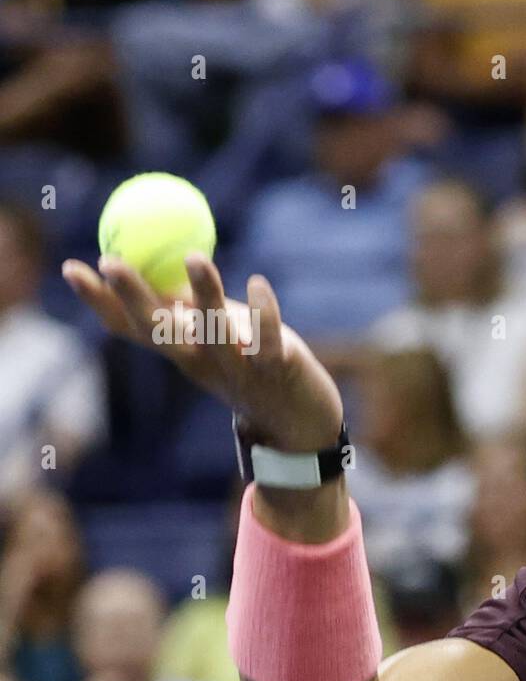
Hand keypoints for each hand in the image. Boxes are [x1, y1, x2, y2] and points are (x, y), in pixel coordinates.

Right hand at [62, 254, 342, 452]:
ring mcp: (238, 368)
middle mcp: (202, 361)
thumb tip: (159, 260)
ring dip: (205, 296)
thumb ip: (187, 310)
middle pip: (160, 331)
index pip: (131, 327)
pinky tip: (258, 285)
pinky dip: (263, 314)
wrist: (300, 423)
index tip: (69, 267)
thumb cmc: (254, 367)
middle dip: (133, 298)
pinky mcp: (277, 369)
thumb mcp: (214, 338)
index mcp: (182, 351)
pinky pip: (267, 341)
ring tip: (194, 258)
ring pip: (214, 333)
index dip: (99, 301)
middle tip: (110, 262)